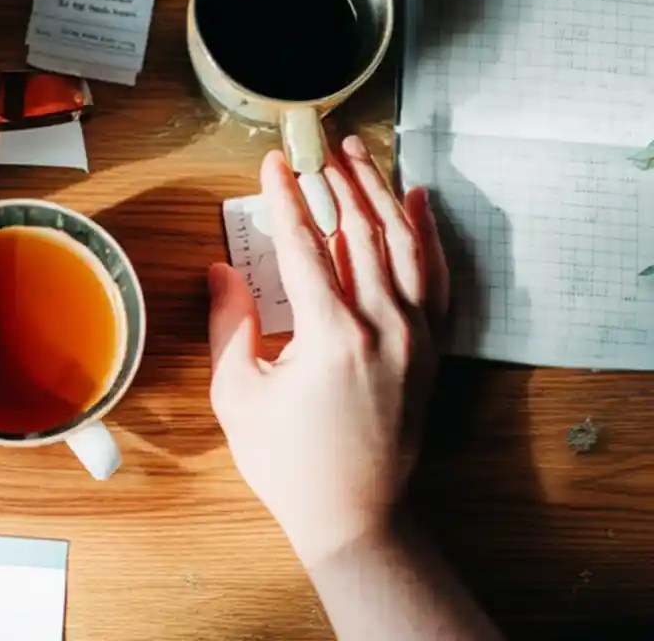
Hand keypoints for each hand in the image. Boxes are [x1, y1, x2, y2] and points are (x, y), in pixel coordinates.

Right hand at [208, 136, 448, 566]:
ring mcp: (416, 336)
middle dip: (339, 181)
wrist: (356, 514)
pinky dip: (429, 237)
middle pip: (363, 231)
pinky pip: (438, 279)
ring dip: (382, 195)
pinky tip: (418, 204)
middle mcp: (384, 326)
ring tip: (362, 157)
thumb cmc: (289, 463)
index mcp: (332, 336)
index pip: (306, 245)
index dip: (287, 198)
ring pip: (405, 245)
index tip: (274, 163)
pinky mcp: (432, 349)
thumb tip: (222, 271)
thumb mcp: (239, 395)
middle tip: (320, 146)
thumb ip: (228, 325)